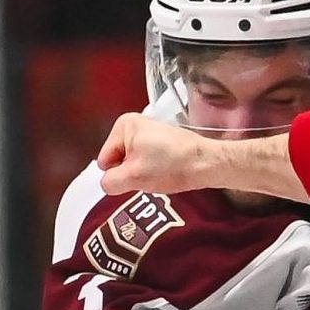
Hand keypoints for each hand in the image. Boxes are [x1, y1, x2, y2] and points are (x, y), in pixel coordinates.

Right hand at [98, 114, 215, 196]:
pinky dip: (153, 172)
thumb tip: (107, 184)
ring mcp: (148, 134)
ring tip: (158, 174)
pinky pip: (146, 164)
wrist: (205, 164)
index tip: (137, 174)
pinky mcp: (160, 144)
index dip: (118, 174)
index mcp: (123, 125)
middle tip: (148, 176)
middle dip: (129, 174)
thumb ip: (110, 182)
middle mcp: (134, 125)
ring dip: (142, 175)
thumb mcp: (133, 176)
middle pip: (117, 161)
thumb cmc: (173, 164)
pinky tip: (165, 173)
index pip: (104, 161)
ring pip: (132, 165)